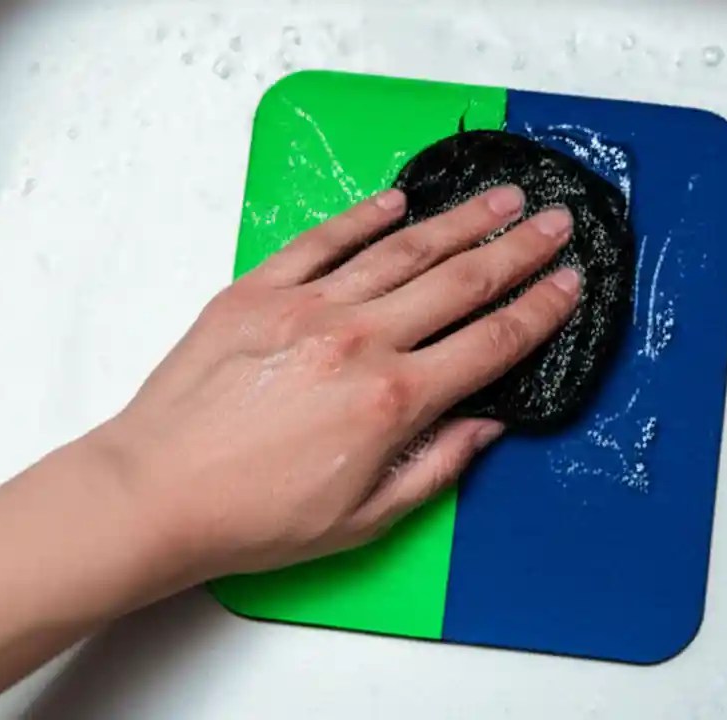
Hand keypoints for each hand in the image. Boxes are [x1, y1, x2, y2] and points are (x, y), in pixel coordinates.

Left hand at [94, 185, 578, 586]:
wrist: (156, 491)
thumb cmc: (255, 517)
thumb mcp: (364, 518)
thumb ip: (438, 467)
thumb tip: (489, 426)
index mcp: (393, 401)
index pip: (490, 343)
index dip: (540, 310)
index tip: (570, 283)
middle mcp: (360, 342)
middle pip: (461, 282)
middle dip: (517, 249)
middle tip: (554, 221)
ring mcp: (308, 307)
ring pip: (403, 250)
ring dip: (460, 222)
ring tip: (499, 199)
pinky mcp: (258, 290)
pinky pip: (324, 241)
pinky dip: (365, 218)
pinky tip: (399, 202)